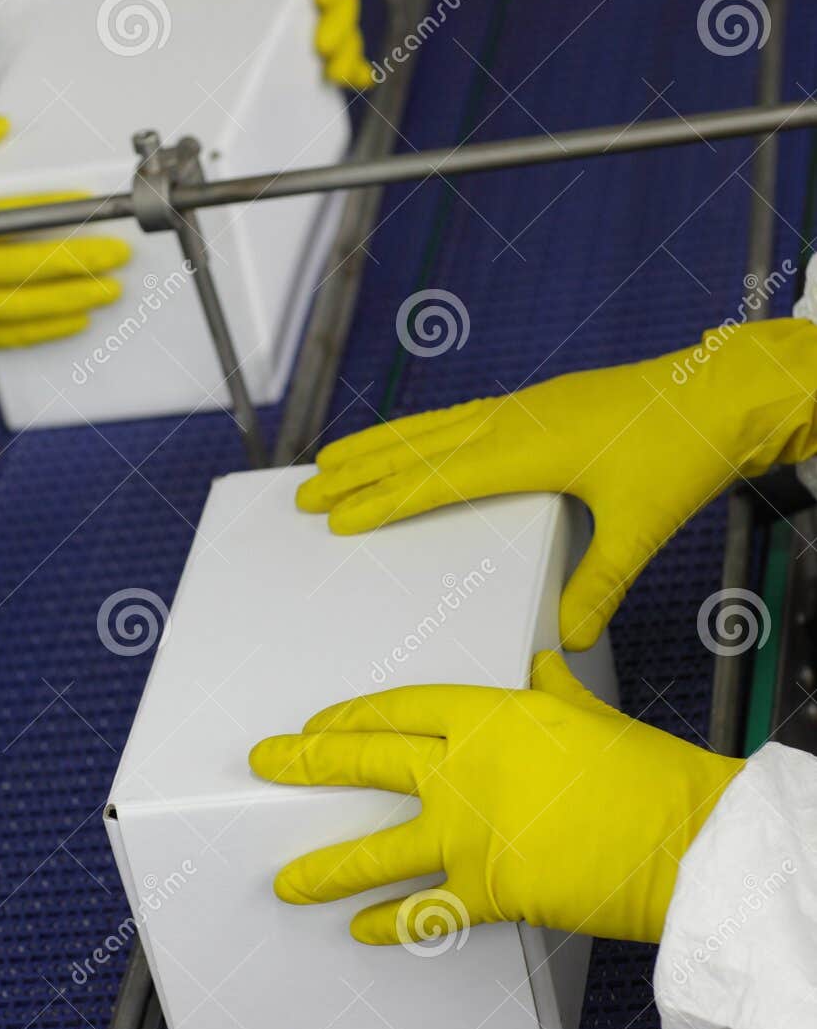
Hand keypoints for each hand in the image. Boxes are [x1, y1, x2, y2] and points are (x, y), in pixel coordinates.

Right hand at [0, 118, 129, 351]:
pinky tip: (75, 320)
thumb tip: (2, 127)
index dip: (55, 213)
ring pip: (25, 310)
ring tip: (109, 290)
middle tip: (119, 255)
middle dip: (81, 263)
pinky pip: (7, 337)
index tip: (90, 208)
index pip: (9, 218)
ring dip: (73, 301)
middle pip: (27, 269)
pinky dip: (45, 331)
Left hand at [149, 0, 372, 88]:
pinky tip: (355, 81)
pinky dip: (352, 71)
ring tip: (333, 75)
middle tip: (322, 48)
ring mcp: (300, 29)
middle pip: (341, 2)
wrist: (158, 22)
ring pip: (345, 35)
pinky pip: (335, 62)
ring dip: (349, 53)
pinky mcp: (296, 60)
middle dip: (342, 25)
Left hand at [250, 651, 742, 945]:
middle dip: (307, 763)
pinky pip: (422, 912)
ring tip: (286, 882)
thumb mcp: (591, 712)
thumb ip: (553, 691)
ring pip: (376, 850)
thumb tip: (543, 665)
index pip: (398, 709)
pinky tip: (358, 929)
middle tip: (266, 763)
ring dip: (325, 868)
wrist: (684, 836)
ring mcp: (469, 832)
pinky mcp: (488, 889)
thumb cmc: (648, 772)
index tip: (319, 724)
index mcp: (488, 715)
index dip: (351, 716)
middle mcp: (464, 769)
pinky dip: (387, 923)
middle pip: (366, 760)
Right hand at [297, 319, 816, 647]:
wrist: (722, 390)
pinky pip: (461, 416)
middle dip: (358, 469)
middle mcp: (516, 420)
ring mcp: (527, 406)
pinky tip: (417, 438)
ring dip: (381, 444)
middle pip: (417, 447)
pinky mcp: (543, 403)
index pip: (435, 480)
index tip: (334, 515)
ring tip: (335, 455)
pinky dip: (423, 429)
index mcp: (527, 448)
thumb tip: (571, 637)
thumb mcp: (642, 524)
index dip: (381, 501)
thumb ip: (601, 581)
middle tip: (305, 487)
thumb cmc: (684, 448)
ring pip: (434, 426)